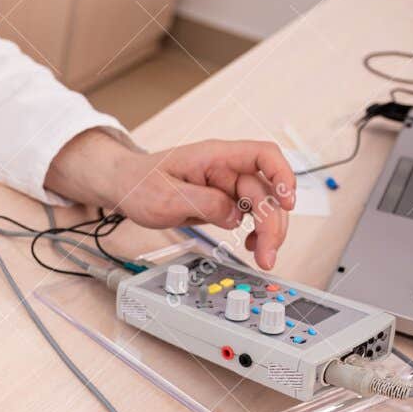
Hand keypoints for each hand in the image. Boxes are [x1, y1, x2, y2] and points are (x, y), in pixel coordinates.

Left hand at [46, 129, 297, 268]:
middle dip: (273, 222)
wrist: (124, 187)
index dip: (282, 175)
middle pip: (266, 190)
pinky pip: (248, 215)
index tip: (288, 202)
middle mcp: (226, 168)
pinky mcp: (222, 202)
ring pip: (262, 206)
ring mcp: (226, 185)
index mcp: (214, 156)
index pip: (262, 154)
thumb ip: (203, 203)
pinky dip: (254, 232)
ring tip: (263, 256)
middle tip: (269, 254)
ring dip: (268, 231)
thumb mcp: (165, 197)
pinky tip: (250, 245)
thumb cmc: (140, 184)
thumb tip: (234, 214)